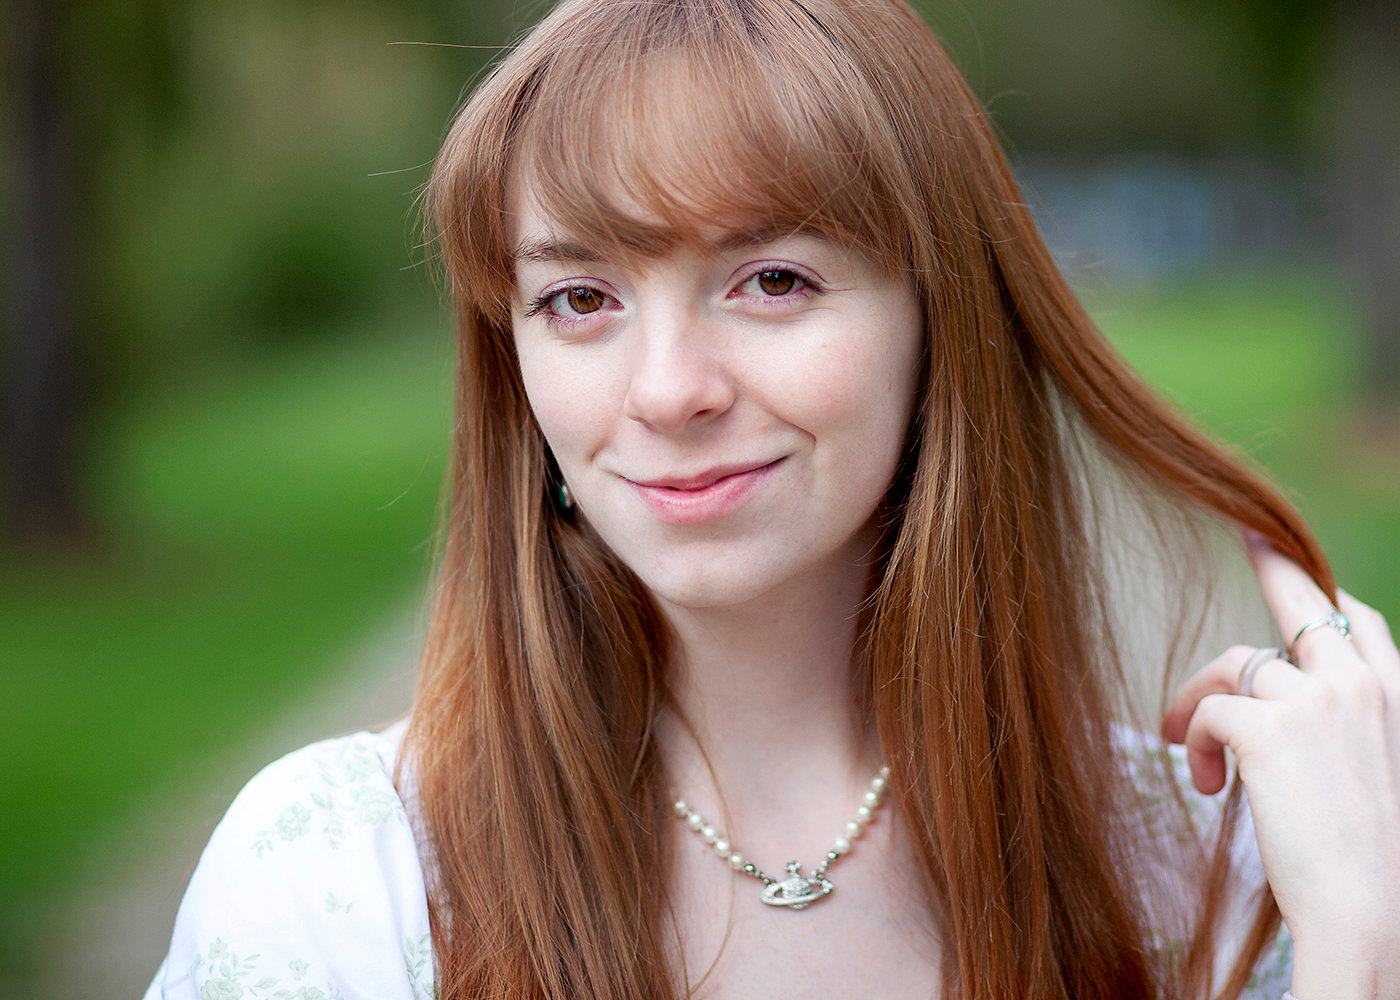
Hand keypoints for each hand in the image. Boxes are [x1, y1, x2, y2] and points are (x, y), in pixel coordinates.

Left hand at [1163, 533, 1399, 999]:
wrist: (1371, 915)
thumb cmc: (1372, 867)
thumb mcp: (1374, 777)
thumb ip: (1342, 730)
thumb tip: (1282, 704)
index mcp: (1396, 699)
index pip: (1361, 625)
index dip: (1327, 594)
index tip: (1305, 568)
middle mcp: (1361, 685)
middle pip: (1305, 604)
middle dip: (1275, 564)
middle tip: (1251, 537)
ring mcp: (1315, 700)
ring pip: (1236, 664)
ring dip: (1203, 698)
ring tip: (1189, 747)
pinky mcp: (1264, 725)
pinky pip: (1207, 709)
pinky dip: (1193, 739)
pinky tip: (1205, 782)